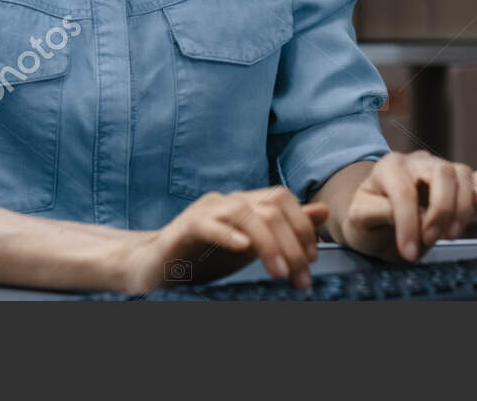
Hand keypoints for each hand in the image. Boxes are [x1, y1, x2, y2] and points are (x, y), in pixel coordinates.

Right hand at [121, 187, 328, 294]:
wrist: (155, 267)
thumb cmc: (204, 256)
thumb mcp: (252, 244)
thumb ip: (285, 228)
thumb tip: (321, 211)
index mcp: (244, 203)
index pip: (282, 199)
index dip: (302, 227)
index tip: (311, 261)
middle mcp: (227, 201)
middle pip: (270, 206)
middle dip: (292, 242)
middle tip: (300, 277)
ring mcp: (205, 211)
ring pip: (244, 213)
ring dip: (268, 244)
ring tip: (279, 272)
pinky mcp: (183, 228)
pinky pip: (208, 225)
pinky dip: (227, 234)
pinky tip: (243, 248)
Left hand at [334, 151, 476, 262]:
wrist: (378, 219)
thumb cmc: (368, 219)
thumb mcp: (358, 219)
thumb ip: (376, 213)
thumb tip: (403, 216)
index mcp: (388, 167)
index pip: (404, 191)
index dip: (409, 224)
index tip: (409, 252)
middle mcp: (417, 162)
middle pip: (442, 173)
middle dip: (441, 211)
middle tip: (431, 239)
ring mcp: (441, 168)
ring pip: (463, 175)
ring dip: (461, 210)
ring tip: (447, 235)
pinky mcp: (460, 180)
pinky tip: (467, 217)